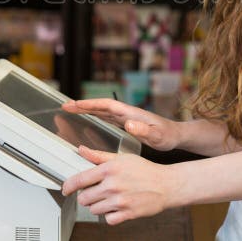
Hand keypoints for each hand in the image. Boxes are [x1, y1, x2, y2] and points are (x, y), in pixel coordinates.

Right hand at [61, 98, 180, 150]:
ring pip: (102, 111)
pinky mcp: (128, 123)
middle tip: (65, 106)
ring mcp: (127, 117)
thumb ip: (144, 131)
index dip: (89, 104)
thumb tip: (129, 124)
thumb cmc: (168, 136)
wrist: (176, 136)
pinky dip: (96, 116)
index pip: (106, 105)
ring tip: (72, 111)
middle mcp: (127, 113)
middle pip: (100, 106)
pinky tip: (90, 121)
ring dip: (87, 110)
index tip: (74, 104)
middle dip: (83, 105)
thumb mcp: (157, 136)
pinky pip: (107, 118)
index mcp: (130, 113)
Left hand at [61, 146, 182, 224]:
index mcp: (109, 169)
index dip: (69, 186)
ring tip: (108, 198)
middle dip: (87, 195)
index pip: (80, 180)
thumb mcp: (122, 158)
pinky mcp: (126, 214)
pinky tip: (116, 207)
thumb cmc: (145, 170)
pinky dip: (110, 215)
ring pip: (94, 209)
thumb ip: (99, 156)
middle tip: (95, 192)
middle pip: (84, 198)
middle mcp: (113, 185)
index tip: (66, 189)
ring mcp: (119, 201)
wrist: (166, 185)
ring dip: (98, 205)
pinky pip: (107, 219)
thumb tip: (82, 150)